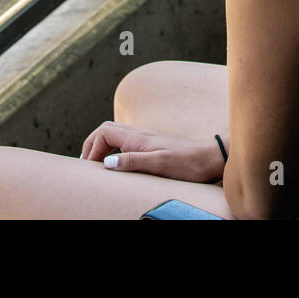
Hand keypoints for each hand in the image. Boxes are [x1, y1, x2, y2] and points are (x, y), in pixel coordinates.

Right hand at [79, 121, 224, 182]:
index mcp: (138, 137)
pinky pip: (125, 142)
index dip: (92, 148)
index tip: (92, 167)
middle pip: (106, 130)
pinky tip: (118, 163)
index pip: (103, 132)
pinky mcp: (152, 145)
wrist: (210, 158)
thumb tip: (106, 162)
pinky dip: (113, 149)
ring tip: (98, 165)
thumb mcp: (159, 164)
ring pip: (115, 135)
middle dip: (92, 144)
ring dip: (102, 146)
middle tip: (87, 165)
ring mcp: (146, 139)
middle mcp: (139, 135)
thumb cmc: (188, 163)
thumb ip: (133, 161)